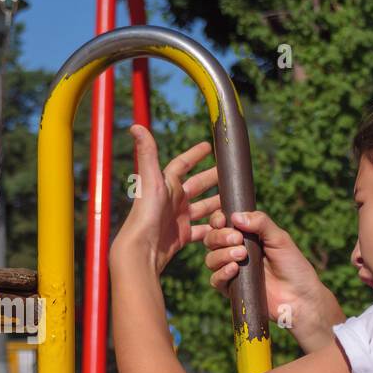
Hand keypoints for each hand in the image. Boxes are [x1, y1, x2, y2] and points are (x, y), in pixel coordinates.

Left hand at [112, 125, 224, 274]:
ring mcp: (178, 217)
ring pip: (204, 207)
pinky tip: (228, 225)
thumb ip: (147, 153)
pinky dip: (215, 227)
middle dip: (214, 178)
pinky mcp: (183, 235)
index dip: (195, 154)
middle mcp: (172, 199)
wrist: (143, 247)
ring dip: (219, 203)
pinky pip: (203, 229)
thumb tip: (136, 125)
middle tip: (232, 173)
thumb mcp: (151, 179)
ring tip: (236, 199)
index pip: (183, 164)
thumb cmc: (146, 212)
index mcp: (166, 183)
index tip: (210, 146)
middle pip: (197, 185)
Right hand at [203, 209, 343, 347]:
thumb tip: (235, 216)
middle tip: (238, 239)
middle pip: (211, 239)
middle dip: (220, 236)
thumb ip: (261, 223)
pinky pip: (215, 280)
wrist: (300, 297)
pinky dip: (222, 273)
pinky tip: (234, 269)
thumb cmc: (293, 266)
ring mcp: (232, 270)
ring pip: (210, 259)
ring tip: (242, 255)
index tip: (224, 220)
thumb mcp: (280, 238)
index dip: (217, 220)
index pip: (221, 223)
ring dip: (222, 254)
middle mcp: (235, 251)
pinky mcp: (232, 289)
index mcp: (245, 235)